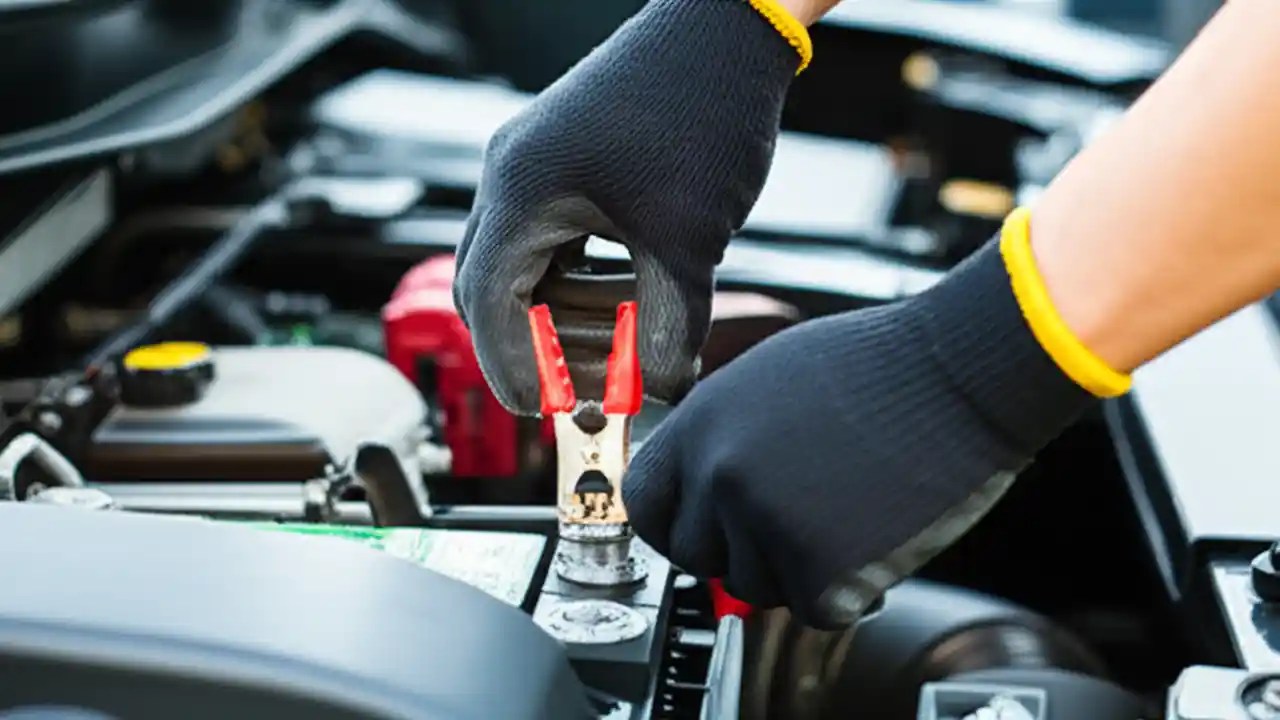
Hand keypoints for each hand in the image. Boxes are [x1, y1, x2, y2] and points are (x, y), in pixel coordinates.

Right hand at [453, 0, 806, 414]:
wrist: (729, 26)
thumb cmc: (702, 114)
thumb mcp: (689, 242)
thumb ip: (671, 328)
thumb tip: (661, 392)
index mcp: (521, 192)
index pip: (487, 306)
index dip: (511, 369)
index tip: (540, 413)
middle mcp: (512, 175)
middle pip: (493, 288)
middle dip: (536, 346)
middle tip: (581, 389)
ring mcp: (535, 161)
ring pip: (524, 263)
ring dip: (563, 312)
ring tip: (619, 342)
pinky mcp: (565, 157)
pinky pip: (553, 235)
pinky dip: (581, 275)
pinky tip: (629, 293)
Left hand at [622, 238, 1097, 628]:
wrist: (960, 374)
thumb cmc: (882, 366)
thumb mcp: (769, 379)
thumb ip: (725, 437)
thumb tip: (703, 491)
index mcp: (701, 424)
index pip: (646, 502)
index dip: (677, 523)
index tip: (705, 530)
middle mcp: (721, 475)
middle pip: (699, 556)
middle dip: (744, 550)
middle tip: (798, 524)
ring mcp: (767, 525)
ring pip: (757, 588)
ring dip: (798, 569)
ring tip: (848, 514)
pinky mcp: (822, 571)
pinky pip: (815, 610)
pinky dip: (849, 591)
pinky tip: (876, 539)